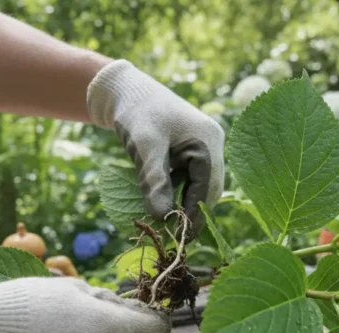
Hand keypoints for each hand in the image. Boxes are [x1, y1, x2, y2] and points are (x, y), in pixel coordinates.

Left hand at [87, 60, 224, 236]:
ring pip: (201, 184)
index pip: (207, 186)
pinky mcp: (192, 149)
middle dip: (193, 210)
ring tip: (169, 220)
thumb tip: (163, 218)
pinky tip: (165, 199)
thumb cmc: (136, 113)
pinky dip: (180, 191)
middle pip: (209, 188)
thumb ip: (156, 181)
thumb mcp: (145, 147)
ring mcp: (204, 145)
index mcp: (208, 140)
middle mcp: (213, 142)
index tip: (181, 236)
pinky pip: (192, 177)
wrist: (125, 90)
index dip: (195, 213)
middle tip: (175, 234)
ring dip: (187, 201)